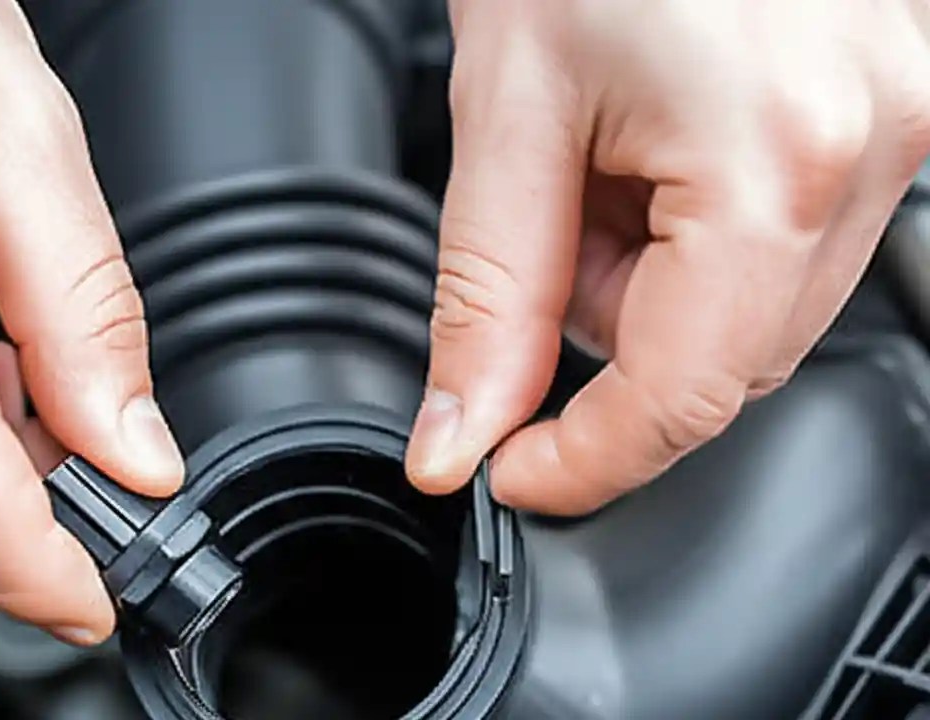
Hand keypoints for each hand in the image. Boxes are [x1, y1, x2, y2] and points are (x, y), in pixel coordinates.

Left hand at [406, 0, 929, 513]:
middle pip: (725, 358)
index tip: (512, 469)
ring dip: (656, 276)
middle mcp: (873, 147)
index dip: (586, 458)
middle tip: (553, 225)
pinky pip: (793, 236)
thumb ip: (489, 296)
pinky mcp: (894, 106)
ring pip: (756, 304)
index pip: (686, 395)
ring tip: (605, 153)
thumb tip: (463, 430)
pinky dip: (704, 227)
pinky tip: (659, 140)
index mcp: (777, 158)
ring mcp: (902, 124)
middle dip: (613, 332)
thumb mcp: (506, 115)